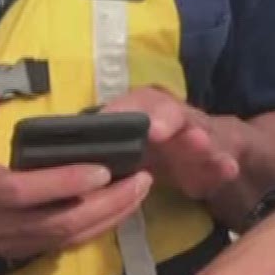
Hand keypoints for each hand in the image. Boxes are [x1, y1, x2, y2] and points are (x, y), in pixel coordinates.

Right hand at [0, 81, 152, 259]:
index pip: (27, 191)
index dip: (64, 183)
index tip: (102, 169)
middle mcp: (0, 223)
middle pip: (60, 221)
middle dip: (106, 204)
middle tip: (143, 179)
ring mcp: (12, 241)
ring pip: (68, 236)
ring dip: (109, 217)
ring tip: (142, 191)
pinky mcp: (20, 249)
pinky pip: (64, 243)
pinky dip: (96, 229)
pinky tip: (121, 210)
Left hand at [103, 86, 243, 200]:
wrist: (195, 150)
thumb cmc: (144, 146)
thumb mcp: (116, 143)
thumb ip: (93, 143)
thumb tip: (47, 149)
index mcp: (144, 112)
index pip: (136, 104)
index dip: (127, 112)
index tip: (112, 121)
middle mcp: (171, 119)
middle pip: (171, 114)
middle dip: (166, 121)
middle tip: (159, 131)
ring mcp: (197, 139)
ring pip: (200, 135)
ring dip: (199, 141)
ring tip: (200, 143)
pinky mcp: (214, 162)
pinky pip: (220, 163)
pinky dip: (223, 166)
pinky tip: (227, 170)